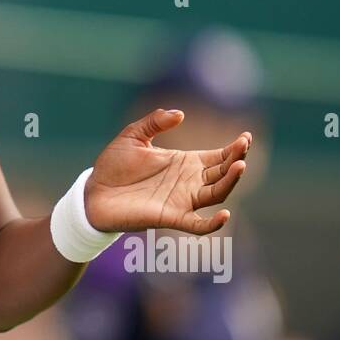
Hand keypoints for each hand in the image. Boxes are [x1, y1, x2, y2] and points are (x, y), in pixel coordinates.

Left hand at [84, 108, 250, 235]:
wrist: (93, 192)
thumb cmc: (113, 165)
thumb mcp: (133, 135)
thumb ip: (155, 121)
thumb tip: (180, 114)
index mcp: (184, 162)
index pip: (218, 156)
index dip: (235, 148)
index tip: (246, 137)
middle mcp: (188, 182)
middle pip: (223, 174)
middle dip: (236, 160)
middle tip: (243, 148)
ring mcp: (181, 201)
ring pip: (216, 194)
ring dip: (230, 182)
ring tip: (240, 166)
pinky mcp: (170, 217)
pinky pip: (197, 225)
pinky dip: (212, 224)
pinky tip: (225, 215)